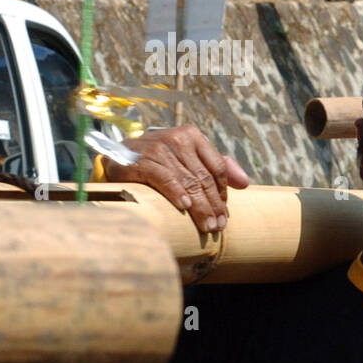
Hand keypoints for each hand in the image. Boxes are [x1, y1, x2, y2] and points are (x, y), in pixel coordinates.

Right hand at [101, 126, 250, 233]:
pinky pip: (164, 179)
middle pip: (204, 177)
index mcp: (192, 136)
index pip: (217, 167)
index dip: (223, 193)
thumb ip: (217, 167)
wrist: (117, 157)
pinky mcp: (139, 160)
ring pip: (188, 181)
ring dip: (200, 207)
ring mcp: (157, 148)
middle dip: (214, 205)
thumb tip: (245, 183)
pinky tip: (184, 207)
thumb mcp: (188, 159)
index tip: (225, 214)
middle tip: (219, 226)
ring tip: (208, 226)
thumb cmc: (159, 161)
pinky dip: (176, 193)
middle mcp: (176, 139)